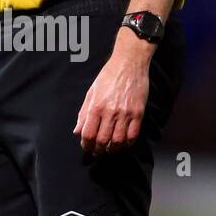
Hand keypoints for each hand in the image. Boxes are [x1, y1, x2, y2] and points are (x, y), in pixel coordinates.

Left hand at [73, 30, 152, 154]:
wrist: (129, 64)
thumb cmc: (108, 76)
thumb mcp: (91, 92)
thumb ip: (83, 113)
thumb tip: (77, 131)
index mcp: (96, 106)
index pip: (88, 134)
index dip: (86, 144)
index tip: (86, 147)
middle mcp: (110, 112)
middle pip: (102, 140)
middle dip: (98, 149)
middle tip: (97, 151)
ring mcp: (126, 113)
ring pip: (118, 141)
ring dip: (112, 149)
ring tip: (109, 149)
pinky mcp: (138, 113)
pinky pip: (133, 135)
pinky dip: (127, 143)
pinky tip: (123, 144)